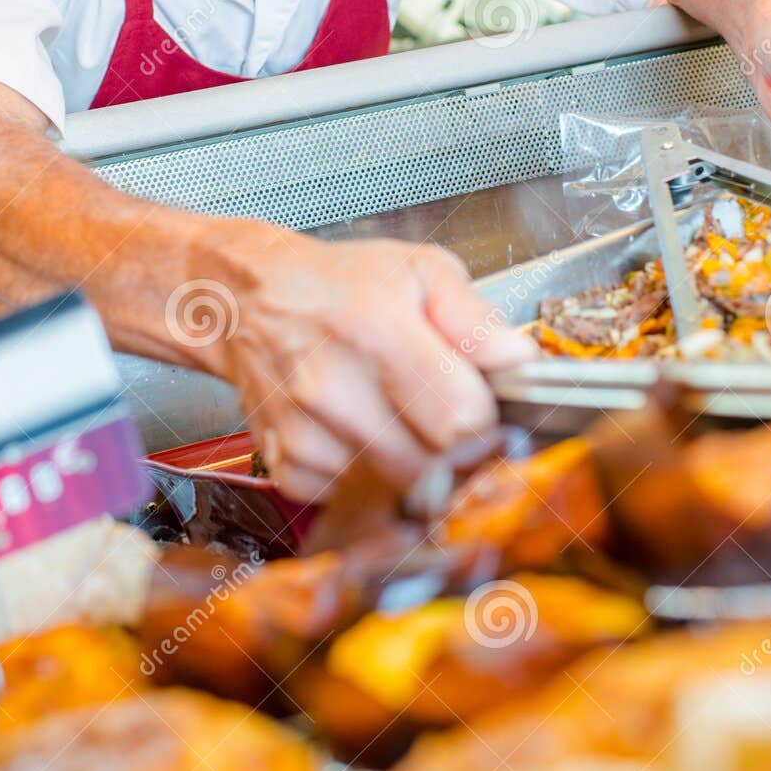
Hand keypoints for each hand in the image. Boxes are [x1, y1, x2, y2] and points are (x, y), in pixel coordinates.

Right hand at [190, 223, 530, 503]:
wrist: (249, 302)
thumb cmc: (341, 286)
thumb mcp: (422, 271)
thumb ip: (479, 320)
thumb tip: (522, 366)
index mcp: (377, 329)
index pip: (461, 419)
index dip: (484, 418)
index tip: (481, 406)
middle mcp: (333, 385)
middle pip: (432, 466)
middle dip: (453, 448)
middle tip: (444, 414)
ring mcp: (305, 432)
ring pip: (397, 490)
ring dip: (413, 465)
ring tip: (400, 418)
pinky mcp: (287, 465)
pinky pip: (355, 499)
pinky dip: (368, 477)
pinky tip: (361, 434)